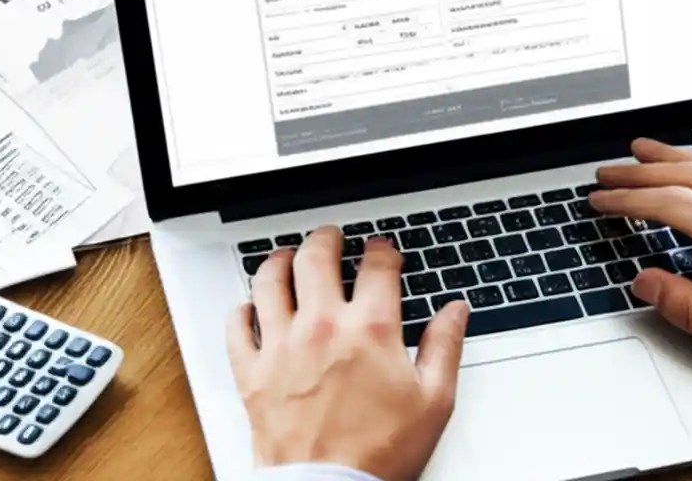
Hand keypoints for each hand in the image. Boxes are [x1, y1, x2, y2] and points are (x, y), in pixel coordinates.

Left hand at [226, 228, 469, 480]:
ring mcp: (282, 346)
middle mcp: (323, 327)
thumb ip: (445, 346)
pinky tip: (249, 307)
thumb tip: (455, 312)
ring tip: (287, 256)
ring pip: (269, 281)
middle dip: (328, 238)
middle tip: (333, 237)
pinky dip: (241, 310)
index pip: (377, 265)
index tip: (384, 250)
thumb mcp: (434, 401)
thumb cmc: (380, 454)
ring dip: (279, 260)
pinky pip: (236, 327)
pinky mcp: (253, 373)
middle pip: (317, 257)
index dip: (383, 249)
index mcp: (372, 329)